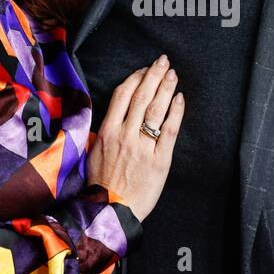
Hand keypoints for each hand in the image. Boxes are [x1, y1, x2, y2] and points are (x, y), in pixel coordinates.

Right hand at [86, 55, 184, 222]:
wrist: (111, 212)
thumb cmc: (101, 185)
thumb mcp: (92, 153)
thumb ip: (102, 132)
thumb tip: (112, 116)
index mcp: (107, 132)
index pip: (122, 95)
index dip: (135, 78)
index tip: (144, 70)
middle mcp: (125, 135)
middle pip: (141, 96)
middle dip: (153, 75)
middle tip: (163, 61)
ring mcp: (143, 146)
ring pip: (156, 109)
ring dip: (166, 88)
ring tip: (173, 74)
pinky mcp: (160, 160)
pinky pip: (170, 130)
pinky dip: (175, 112)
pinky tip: (180, 99)